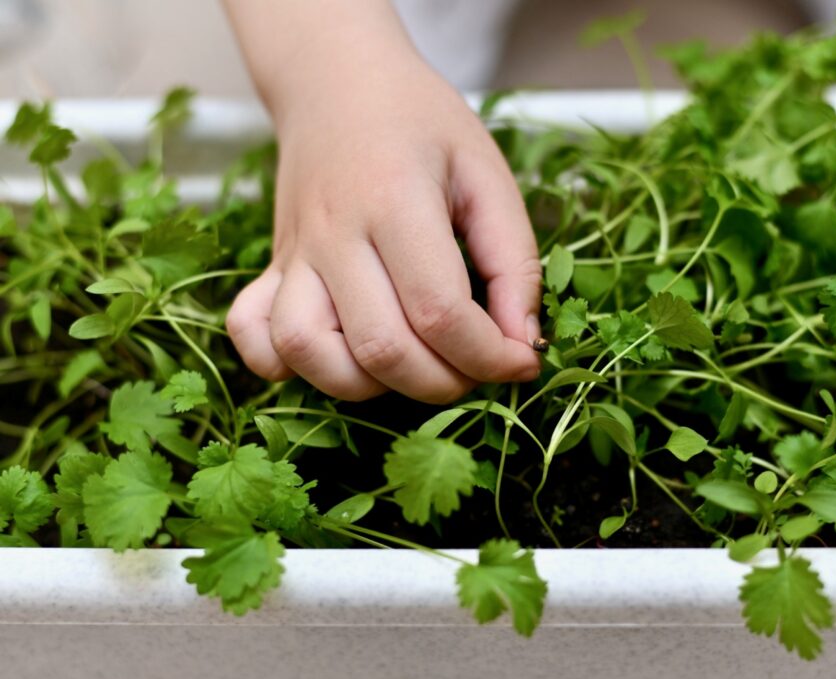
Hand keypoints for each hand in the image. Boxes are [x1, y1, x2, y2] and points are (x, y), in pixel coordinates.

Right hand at [223, 1, 541, 402]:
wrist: (337, 79)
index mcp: (395, 201)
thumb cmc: (421, 123)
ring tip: (414, 364)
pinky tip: (339, 356)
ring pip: (309, 353)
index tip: (522, 360)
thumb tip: (522, 341)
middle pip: (381, 347)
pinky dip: (288, 365)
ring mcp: (293, 253)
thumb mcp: (487, 175)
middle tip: (477, 367)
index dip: (489, 356)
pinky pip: (255, 336)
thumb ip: (514, 261)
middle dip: (444, 382)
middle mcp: (334, 234)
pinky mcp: (271, 266)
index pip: (440, 312)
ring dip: (371, 385)